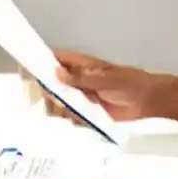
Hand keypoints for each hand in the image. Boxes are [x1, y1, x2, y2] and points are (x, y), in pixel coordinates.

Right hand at [49, 49, 165, 121]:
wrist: (147, 100)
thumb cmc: (129, 83)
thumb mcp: (105, 79)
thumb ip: (81, 78)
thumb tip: (57, 73)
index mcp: (83, 66)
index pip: (59, 58)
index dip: (44, 60)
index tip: (29, 65)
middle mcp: (79, 80)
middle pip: (55, 82)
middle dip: (49, 89)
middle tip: (52, 97)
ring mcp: (83, 96)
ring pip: (61, 100)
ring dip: (59, 106)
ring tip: (67, 111)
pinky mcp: (89, 111)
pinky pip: (72, 115)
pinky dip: (71, 118)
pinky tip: (76, 120)